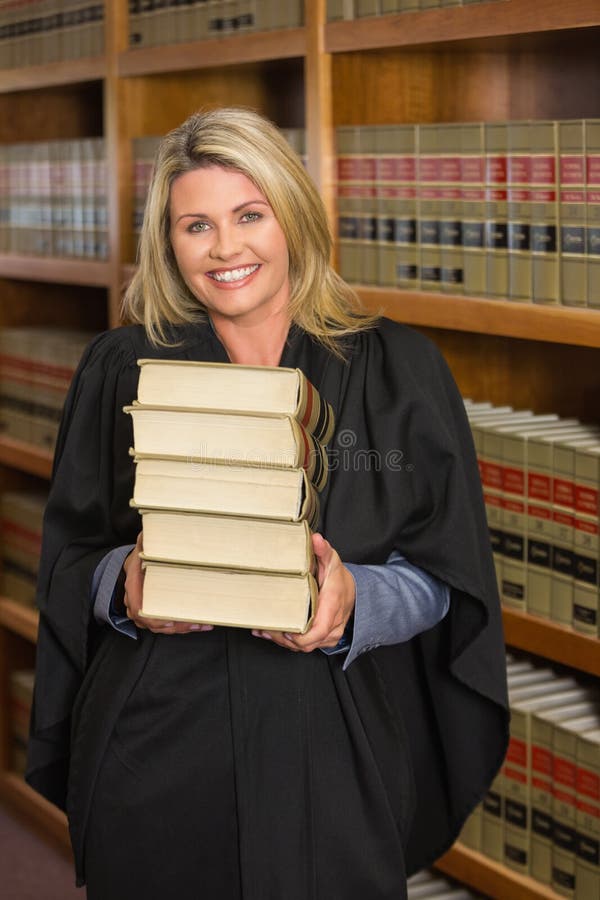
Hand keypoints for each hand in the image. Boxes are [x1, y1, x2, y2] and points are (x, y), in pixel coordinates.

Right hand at [122, 532, 213, 634]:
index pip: (137, 607)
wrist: (137, 561)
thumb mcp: (145, 543)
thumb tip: (156, 532)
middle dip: (174, 626)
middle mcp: (136, 599)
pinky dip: (181, 626)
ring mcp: (143, 608)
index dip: (151, 617)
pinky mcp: (154, 612)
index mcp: (133, 583)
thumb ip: (148, 540)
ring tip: (200, 624)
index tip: (168, 619)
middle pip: (151, 622)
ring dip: (180, 628)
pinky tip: (198, 624)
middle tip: (194, 623)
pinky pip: (165, 624)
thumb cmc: (143, 553)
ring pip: (159, 626)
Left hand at [252, 532, 354, 653]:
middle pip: (307, 643)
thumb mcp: (332, 561)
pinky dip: (288, 642)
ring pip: (305, 647)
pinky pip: (306, 646)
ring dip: (283, 641)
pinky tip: (271, 633)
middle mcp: (332, 624)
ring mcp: (329, 634)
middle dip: (284, 639)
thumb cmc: (339, 578)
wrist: (354, 592)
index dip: (301, 636)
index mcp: (332, 606)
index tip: (286, 631)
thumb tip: (316, 539)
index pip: (319, 630)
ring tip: (264, 630)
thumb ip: (323, 550)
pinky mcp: (324, 638)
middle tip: (265, 628)